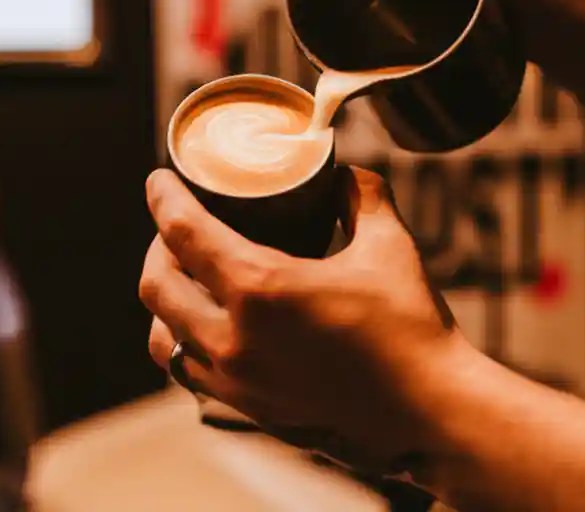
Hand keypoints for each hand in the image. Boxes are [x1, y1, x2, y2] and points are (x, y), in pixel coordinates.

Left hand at [139, 166, 462, 469]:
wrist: (428, 412)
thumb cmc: (410, 327)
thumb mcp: (388, 244)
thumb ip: (361, 195)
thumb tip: (342, 173)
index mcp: (260, 288)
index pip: (183, 233)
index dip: (163, 199)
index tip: (159, 181)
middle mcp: (233, 338)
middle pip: (156, 285)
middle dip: (158, 248)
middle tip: (178, 228)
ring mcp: (236, 380)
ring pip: (163, 336)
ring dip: (165, 302)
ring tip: (187, 279)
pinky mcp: (248, 408)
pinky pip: (190, 371)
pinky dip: (185, 342)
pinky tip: (210, 326)